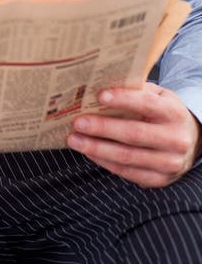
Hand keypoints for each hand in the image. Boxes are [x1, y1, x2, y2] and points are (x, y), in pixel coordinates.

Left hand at [67, 83, 201, 187]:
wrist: (191, 141)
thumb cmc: (165, 113)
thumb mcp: (158, 96)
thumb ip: (136, 90)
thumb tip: (100, 84)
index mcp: (174, 113)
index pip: (147, 104)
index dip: (123, 99)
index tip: (100, 95)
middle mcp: (175, 139)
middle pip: (133, 134)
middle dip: (102, 128)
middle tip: (78, 122)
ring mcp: (168, 163)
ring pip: (127, 156)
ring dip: (96, 149)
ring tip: (74, 140)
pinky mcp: (159, 179)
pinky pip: (127, 172)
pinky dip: (104, 162)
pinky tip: (88, 152)